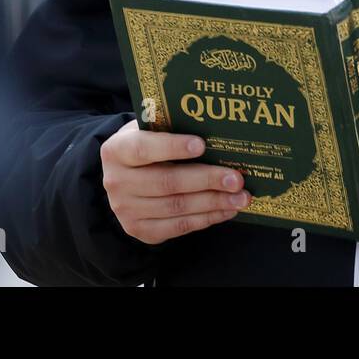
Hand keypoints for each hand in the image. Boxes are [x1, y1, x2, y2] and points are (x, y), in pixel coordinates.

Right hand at [101, 118, 251, 244]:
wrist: (124, 175)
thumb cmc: (148, 145)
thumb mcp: (151, 131)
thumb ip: (173, 129)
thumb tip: (218, 134)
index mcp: (117, 150)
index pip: (144, 149)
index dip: (172, 147)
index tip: (202, 145)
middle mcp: (117, 182)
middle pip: (166, 182)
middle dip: (206, 180)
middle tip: (236, 179)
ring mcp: (126, 210)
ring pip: (176, 207)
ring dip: (213, 203)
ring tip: (240, 197)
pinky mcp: (140, 230)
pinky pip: (178, 227)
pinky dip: (207, 218)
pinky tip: (227, 210)